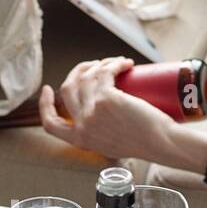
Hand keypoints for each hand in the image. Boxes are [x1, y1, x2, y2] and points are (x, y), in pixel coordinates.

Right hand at [38, 57, 173, 159]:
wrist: (160, 144)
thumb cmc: (144, 144)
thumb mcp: (111, 144)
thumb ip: (98, 133)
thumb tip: (98, 114)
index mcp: (80, 140)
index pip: (50, 123)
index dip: (46, 104)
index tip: (48, 89)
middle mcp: (82, 127)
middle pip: (67, 89)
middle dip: (78, 71)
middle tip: (95, 66)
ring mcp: (92, 112)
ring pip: (86, 77)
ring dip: (101, 64)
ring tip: (117, 63)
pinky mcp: (106, 99)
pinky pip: (105, 72)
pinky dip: (114, 63)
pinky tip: (125, 63)